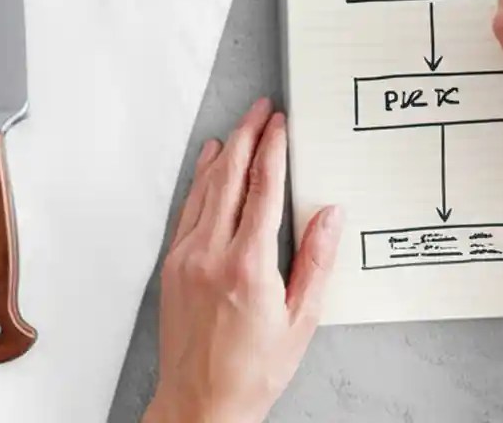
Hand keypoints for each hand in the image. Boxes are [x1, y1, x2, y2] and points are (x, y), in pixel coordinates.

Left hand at [143, 99, 342, 422]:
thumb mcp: (301, 320)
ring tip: (241, 127)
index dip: (274, 151)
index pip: (263, 191)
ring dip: (225, 153)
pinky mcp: (172, 267)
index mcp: (248, 267)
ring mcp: (186, 259)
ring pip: (206, 190)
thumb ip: (317, 262)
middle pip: (231, 178)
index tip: (282, 125)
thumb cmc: (252, 372)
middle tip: (262, 110)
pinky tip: (211, 165)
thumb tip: (330, 215)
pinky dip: (201, 182)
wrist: (199, 405)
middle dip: (248, 136)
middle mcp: (211, 256)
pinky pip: (188, 210)